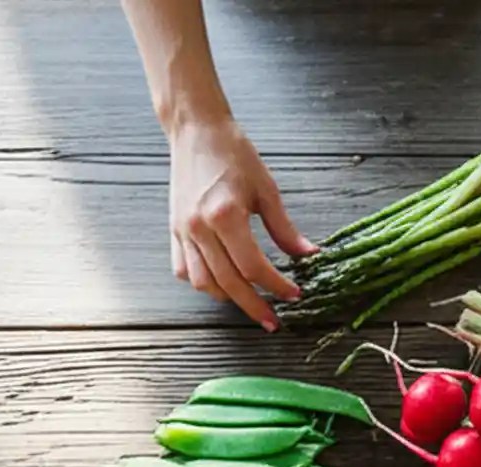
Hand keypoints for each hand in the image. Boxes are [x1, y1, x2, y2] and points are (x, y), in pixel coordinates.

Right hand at [168, 120, 317, 330]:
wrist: (196, 131)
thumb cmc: (232, 152)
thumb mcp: (266, 189)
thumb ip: (284, 228)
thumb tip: (307, 254)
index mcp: (225, 215)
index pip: (254, 267)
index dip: (276, 285)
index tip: (294, 294)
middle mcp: (200, 228)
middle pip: (229, 283)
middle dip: (254, 306)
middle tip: (273, 321)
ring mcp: (183, 231)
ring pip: (202, 282)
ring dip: (227, 298)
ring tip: (249, 301)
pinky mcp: (174, 230)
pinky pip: (183, 269)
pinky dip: (202, 282)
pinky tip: (220, 283)